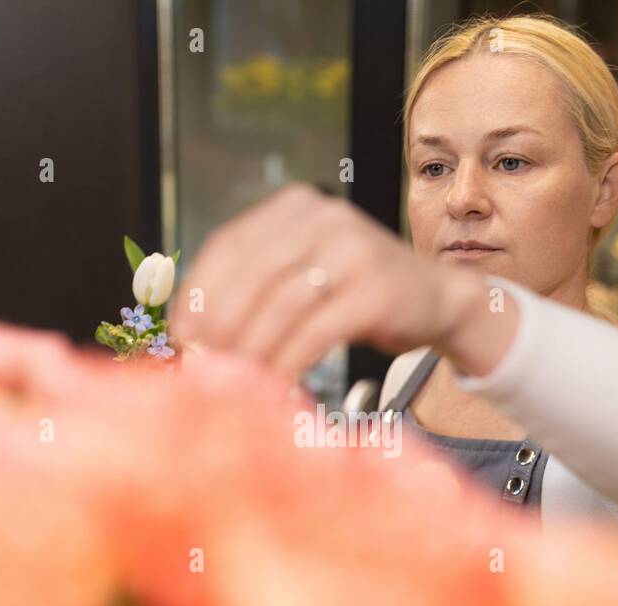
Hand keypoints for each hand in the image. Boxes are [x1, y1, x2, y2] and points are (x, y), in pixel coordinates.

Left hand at [170, 183, 517, 381]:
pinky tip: (275, 386)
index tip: (179, 335)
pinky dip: (288, 362)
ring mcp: (353, 250)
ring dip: (250, 351)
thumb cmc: (357, 294)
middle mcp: (323, 217)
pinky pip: (315, 332)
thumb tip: (189, 331)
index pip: (228, 244)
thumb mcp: (305, 273)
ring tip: (233, 383)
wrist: (438, 299)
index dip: (197, 293)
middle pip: (250, 275)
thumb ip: (256, 287)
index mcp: (295, 207)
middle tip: (201, 366)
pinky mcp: (375, 290)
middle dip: (219, 327)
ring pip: (280, 306)